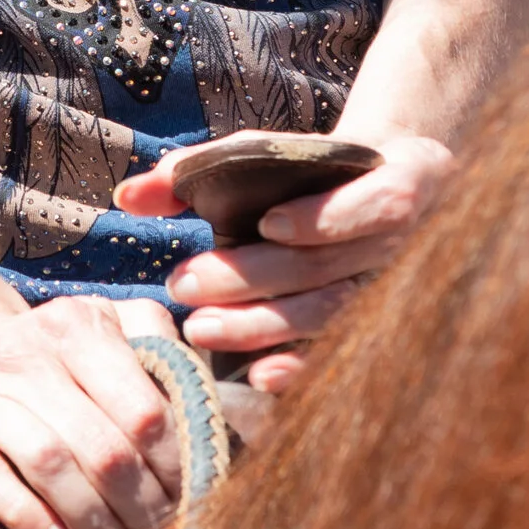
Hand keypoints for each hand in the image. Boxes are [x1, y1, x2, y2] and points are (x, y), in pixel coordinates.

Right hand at [0, 291, 176, 528]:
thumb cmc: (48, 354)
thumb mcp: (105, 331)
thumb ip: (162, 356)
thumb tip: (216, 416)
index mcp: (79, 324)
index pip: (144, 408)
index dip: (175, 467)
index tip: (195, 504)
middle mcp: (23, 349)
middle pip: (101, 444)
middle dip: (140, 507)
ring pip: (49, 464)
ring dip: (94, 523)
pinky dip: (29, 518)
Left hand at [116, 132, 457, 393]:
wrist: (396, 184)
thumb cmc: (323, 168)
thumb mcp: (280, 151)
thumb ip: (202, 169)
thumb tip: (129, 195)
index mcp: (399, 180)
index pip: (376, 204)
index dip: (326, 217)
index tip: (268, 223)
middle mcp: (399, 242)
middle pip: (328, 265)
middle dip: (255, 275)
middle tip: (184, 281)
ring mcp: (389, 288)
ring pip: (330, 313)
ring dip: (264, 324)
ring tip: (199, 328)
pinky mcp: (372, 325)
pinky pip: (340, 353)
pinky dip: (302, 366)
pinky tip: (259, 377)